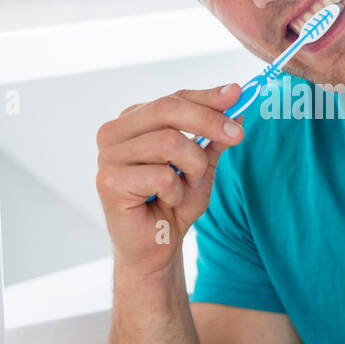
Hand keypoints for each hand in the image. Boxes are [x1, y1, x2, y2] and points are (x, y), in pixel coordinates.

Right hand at [95, 84, 245, 277]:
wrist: (156, 249)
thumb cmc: (173, 205)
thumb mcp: (202, 165)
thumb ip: (214, 136)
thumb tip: (235, 105)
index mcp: (132, 122)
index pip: (173, 98)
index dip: (207, 96)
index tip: (237, 94)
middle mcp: (114, 133)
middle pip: (168, 109)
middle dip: (209, 120)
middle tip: (237, 135)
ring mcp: (107, 156)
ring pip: (169, 142)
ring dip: (193, 168)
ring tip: (187, 187)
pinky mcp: (108, 182)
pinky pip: (162, 175)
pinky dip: (176, 192)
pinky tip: (166, 203)